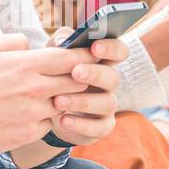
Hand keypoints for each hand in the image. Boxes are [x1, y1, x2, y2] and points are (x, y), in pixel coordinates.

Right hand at [0, 34, 94, 155]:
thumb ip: (14, 42)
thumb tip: (32, 45)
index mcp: (27, 65)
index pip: (72, 58)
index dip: (86, 56)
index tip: (90, 55)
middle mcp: (35, 89)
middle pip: (77, 82)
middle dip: (79, 79)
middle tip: (74, 77)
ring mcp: (33, 114)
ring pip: (65, 105)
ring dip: (61, 100)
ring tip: (44, 97)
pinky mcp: (28, 134)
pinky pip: (48, 124)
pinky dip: (43, 119)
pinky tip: (27, 115)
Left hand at [44, 27, 126, 145]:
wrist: (49, 110)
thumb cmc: (56, 75)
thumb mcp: (55, 56)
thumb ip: (59, 44)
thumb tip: (61, 40)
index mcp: (102, 62)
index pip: (119, 51)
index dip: (111, 48)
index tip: (94, 47)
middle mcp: (109, 83)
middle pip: (113, 77)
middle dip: (95, 74)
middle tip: (75, 73)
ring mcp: (107, 105)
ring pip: (107, 103)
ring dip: (83, 101)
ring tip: (58, 101)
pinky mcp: (102, 126)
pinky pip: (98, 127)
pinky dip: (81, 124)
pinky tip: (63, 120)